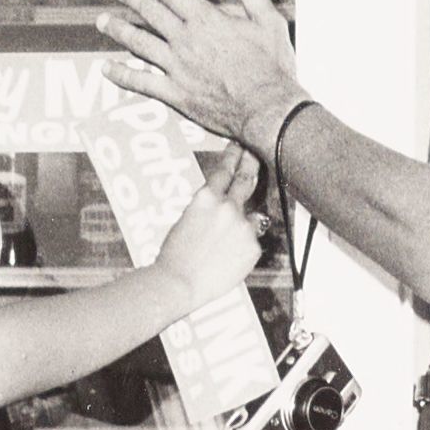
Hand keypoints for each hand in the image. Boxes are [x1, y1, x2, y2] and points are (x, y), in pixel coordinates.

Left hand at [99, 0, 305, 147]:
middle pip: (148, 10)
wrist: (268, 109)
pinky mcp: (175, 94)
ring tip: (102, 21)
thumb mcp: (270, 21)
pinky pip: (141, 82)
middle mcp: (185, 40)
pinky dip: (121, 75)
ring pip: (138, 42)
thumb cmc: (273, 66)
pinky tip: (107, 68)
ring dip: (117, 29)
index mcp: (206, 19)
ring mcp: (177, 68)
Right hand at [157, 152, 264, 303]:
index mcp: (206, 198)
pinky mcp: (253, 247)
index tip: (241, 147)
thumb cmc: (174, 255)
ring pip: (250, 219)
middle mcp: (228, 207)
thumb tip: (220, 208)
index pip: (225, 170)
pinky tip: (225, 260)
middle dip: (251, 165)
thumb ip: (207, 209)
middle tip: (255, 155)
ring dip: (241, 225)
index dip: (234, 157)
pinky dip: (241, 249)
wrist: (179, 282)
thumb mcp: (185, 220)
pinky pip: (251, 243)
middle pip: (245, 181)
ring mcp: (243, 227)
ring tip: (226, 240)